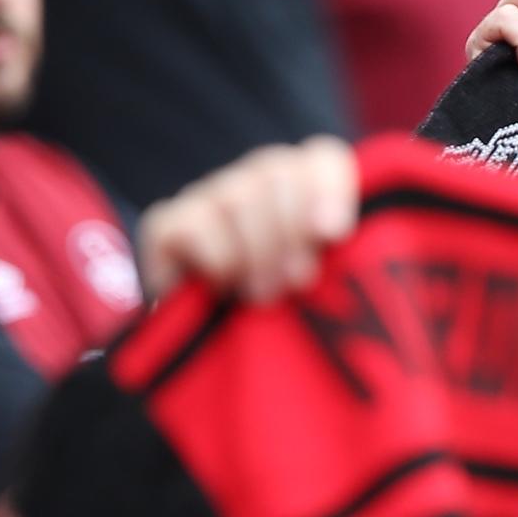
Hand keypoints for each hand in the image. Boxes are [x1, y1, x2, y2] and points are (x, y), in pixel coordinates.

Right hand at [140, 137, 358, 300]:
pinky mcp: (167, 223)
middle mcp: (258, 179)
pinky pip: (192, 224)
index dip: (330, 189)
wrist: (221, 358)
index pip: (323, 159)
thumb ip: (350, 262)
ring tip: (263, 293)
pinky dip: (214, 258)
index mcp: (308, 186)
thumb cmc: (291, 316)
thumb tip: (335, 233)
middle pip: (277, 173)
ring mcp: (210, 196)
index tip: (333, 235)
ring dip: (256, 252)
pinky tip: (220, 287)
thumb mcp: (332, 289)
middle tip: (298, 280)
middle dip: (291, 231)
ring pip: (237, 197)